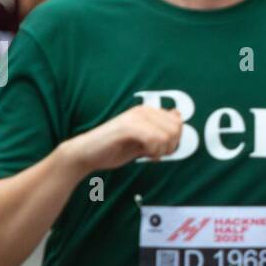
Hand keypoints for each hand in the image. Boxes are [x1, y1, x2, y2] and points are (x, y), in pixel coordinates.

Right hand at [59, 105, 181, 173]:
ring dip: (162, 150)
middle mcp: (143, 110)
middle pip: (176, 128)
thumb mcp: (143, 140)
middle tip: (155, 154)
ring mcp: (135, 117)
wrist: (87, 153)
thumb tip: (178, 116)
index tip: (161, 149)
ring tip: (148, 154)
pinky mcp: (128, 127)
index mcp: (147, 111)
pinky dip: (154, 151)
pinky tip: (145, 155)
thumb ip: (160, 130)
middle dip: (170, 146)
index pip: (178, 122)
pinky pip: (155, 139)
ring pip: (168, 135)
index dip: (175, 140)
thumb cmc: (115, 148)